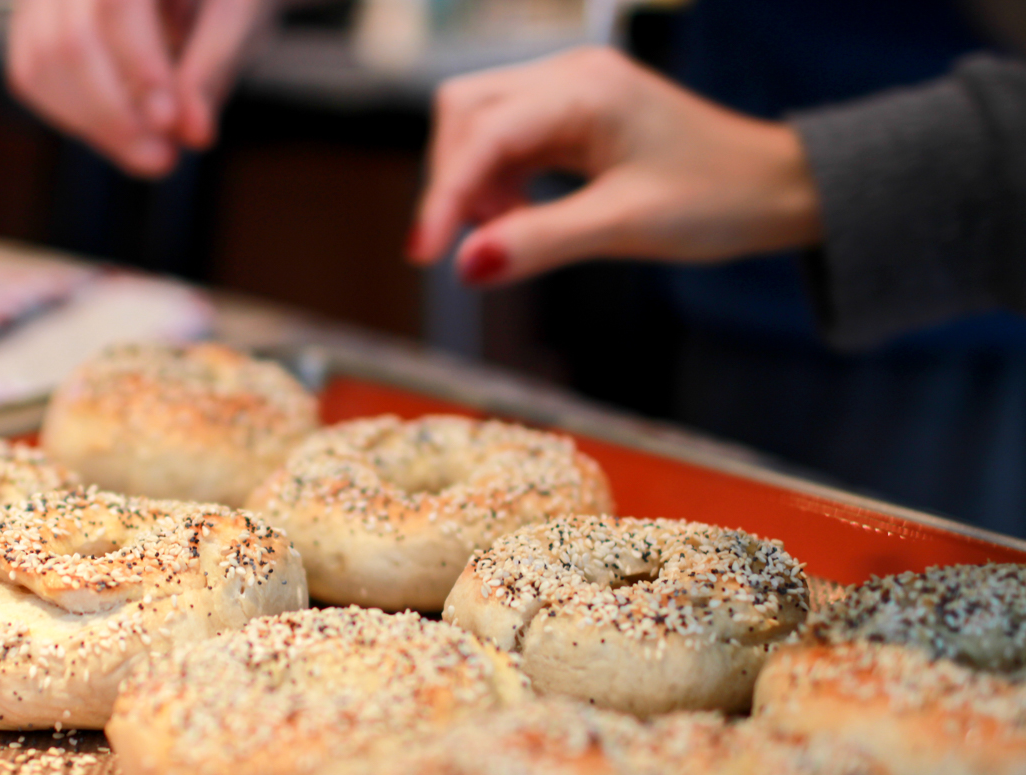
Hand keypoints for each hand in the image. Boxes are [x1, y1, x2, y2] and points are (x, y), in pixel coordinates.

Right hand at [7, 0, 267, 177]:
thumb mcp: (233, 17)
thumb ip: (213, 69)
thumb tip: (194, 133)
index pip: (116, 5)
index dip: (139, 66)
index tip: (168, 120)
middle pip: (69, 42)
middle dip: (114, 115)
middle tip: (163, 159)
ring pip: (42, 64)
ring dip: (95, 125)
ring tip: (151, 151)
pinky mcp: (31, 22)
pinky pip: (32, 75)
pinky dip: (74, 116)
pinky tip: (121, 133)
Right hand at [408, 47, 822, 284]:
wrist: (780, 188)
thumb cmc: (719, 199)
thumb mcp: (625, 227)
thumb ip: (540, 242)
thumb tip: (466, 268)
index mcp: (586, 89)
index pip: (484, 135)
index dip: (445, 194)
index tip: (424, 253)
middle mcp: (571, 75)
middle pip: (465, 112)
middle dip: (455, 180)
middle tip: (478, 244)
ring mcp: (571, 91)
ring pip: (480, 126)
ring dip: (475, 184)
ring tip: (508, 234)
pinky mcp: (574, 114)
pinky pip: (508, 141)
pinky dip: (498, 183)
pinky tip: (520, 219)